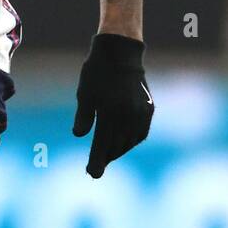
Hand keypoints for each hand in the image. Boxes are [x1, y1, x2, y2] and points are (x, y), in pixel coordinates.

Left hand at [72, 33, 153, 177]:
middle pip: (116, 146)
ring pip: (130, 141)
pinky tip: (123, 142)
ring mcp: (141, 113)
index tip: (92, 174)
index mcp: (110, 113)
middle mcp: (128, 115)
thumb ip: (83, 117)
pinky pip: (141, 132)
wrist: (121, 53)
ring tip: (107, 155)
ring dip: (118, 150)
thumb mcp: (84, 94)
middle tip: (95, 166)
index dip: (97, 162)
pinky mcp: (149, 108)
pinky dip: (132, 141)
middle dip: (105, 158)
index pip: (102, 145)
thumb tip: (78, 136)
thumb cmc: (97, 73)